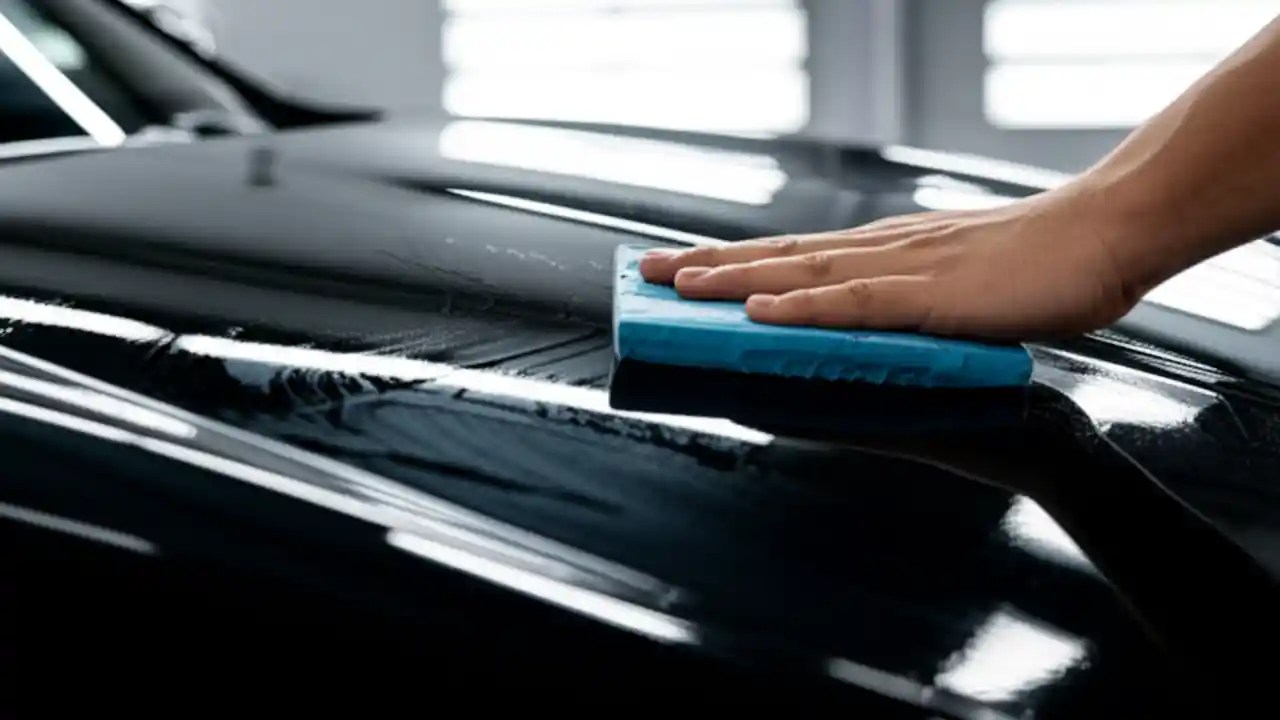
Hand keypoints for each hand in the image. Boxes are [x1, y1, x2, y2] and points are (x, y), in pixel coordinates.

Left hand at [638, 186, 1144, 340]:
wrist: (1106, 238)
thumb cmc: (1040, 265)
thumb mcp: (958, 288)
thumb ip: (909, 306)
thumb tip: (866, 329)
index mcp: (886, 254)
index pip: (793, 257)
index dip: (735, 263)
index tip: (685, 268)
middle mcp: (881, 253)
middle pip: (778, 258)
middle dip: (709, 267)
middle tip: (649, 271)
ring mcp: (904, 271)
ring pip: (801, 274)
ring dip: (734, 279)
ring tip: (677, 285)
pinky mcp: (933, 297)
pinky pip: (856, 303)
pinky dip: (804, 306)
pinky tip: (760, 310)